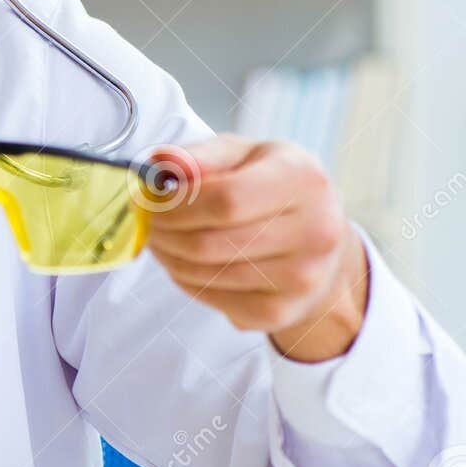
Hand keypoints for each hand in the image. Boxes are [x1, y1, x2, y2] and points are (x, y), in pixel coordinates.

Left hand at [141, 134, 369, 362]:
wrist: (318, 239)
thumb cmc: (270, 187)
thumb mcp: (243, 154)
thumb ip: (201, 155)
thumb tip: (162, 162)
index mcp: (301, 179)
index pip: (224, 199)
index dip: (175, 205)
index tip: (148, 202)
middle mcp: (314, 230)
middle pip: (209, 243)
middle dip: (163, 233)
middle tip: (147, 224)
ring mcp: (303, 277)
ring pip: (207, 274)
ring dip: (169, 258)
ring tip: (162, 240)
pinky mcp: (284, 312)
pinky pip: (216, 300)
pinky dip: (187, 282)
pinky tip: (185, 264)